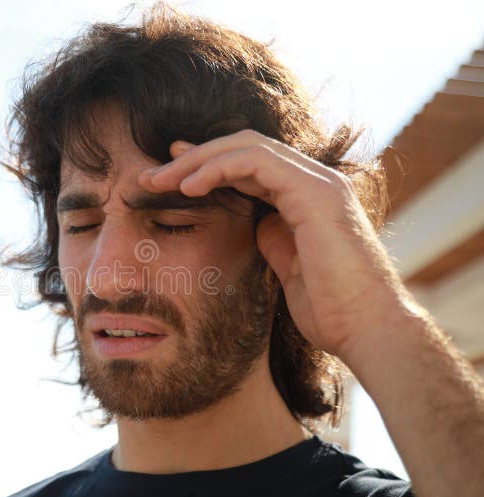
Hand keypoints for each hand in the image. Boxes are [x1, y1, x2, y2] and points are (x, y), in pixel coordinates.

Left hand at [138, 129, 405, 359]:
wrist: (365, 330)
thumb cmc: (330, 308)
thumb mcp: (285, 267)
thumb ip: (270, 237)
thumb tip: (250, 224)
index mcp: (304, 198)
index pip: (247, 166)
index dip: (206, 167)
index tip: (168, 179)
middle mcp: (313, 182)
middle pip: (242, 149)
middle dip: (192, 159)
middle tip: (152, 177)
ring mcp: (317, 182)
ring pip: (246, 147)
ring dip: (197, 160)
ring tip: (160, 180)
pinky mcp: (315, 191)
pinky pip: (256, 162)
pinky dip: (218, 167)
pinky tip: (189, 186)